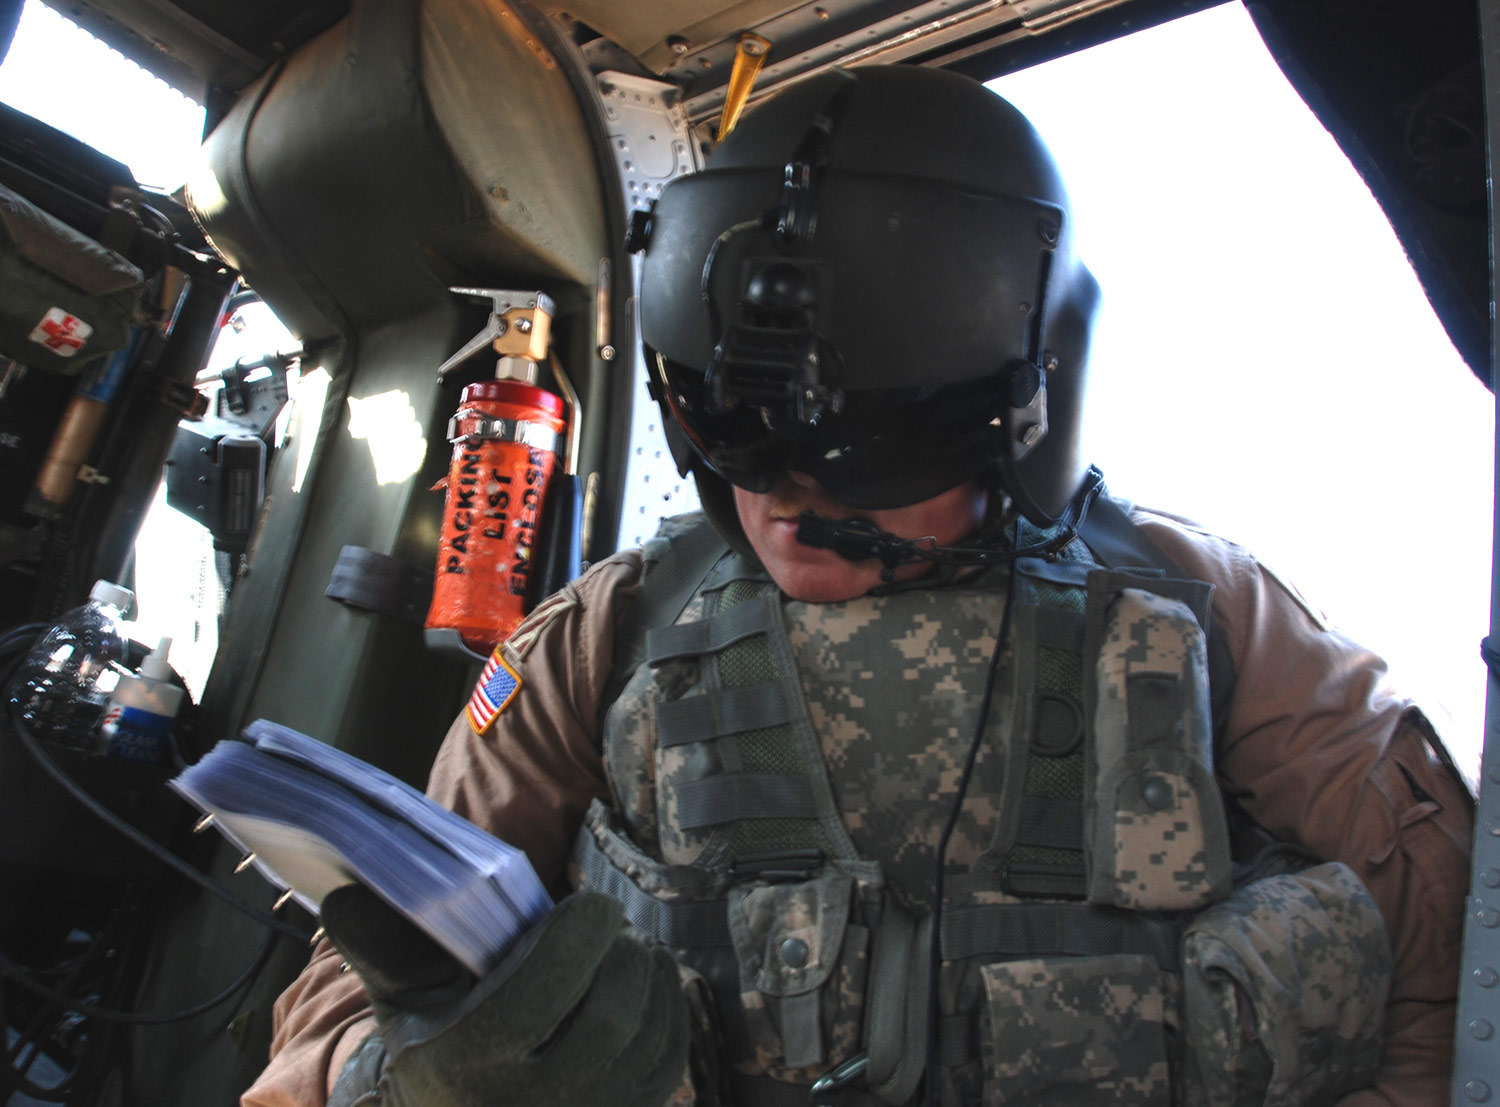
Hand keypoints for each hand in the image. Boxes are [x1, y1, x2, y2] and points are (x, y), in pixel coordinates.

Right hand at [321, 885, 688, 1106]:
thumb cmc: (430, 1049)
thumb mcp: (400, 1003)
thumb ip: (383, 947)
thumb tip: (346, 893)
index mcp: (469, 1065)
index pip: (544, 990)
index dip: (581, 935)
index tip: (592, 904)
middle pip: (609, 1015)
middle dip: (622, 956)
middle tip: (613, 929)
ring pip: (644, 1038)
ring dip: (650, 978)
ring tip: (633, 950)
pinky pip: (664, 1066)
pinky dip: (667, 1014)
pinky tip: (651, 982)